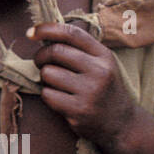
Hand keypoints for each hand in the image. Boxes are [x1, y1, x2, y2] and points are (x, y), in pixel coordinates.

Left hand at [30, 21, 138, 147]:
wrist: (123, 125)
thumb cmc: (103, 88)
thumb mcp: (101, 64)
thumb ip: (78, 49)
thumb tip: (39, 33)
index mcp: (104, 56)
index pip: (72, 33)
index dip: (47, 29)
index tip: (30, 32)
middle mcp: (100, 71)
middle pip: (55, 51)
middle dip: (41, 56)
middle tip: (41, 63)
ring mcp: (90, 92)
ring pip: (48, 73)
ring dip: (46, 79)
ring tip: (57, 85)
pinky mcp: (79, 110)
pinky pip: (48, 94)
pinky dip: (48, 96)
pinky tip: (61, 100)